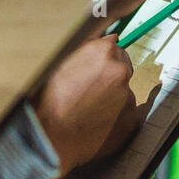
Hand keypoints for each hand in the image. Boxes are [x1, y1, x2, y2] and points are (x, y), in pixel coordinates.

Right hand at [34, 36, 141, 174]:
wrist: (48, 137)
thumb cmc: (46, 101)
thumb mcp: (59, 62)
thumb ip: (83, 50)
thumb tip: (99, 41)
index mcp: (103, 51)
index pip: (114, 45)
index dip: (102, 59)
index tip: (94, 69)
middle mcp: (120, 71)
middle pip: (122, 68)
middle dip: (109, 78)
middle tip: (88, 93)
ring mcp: (128, 97)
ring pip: (123, 94)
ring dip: (112, 100)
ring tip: (88, 112)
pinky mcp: (131, 121)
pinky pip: (126, 116)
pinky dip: (115, 119)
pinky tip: (96, 124)